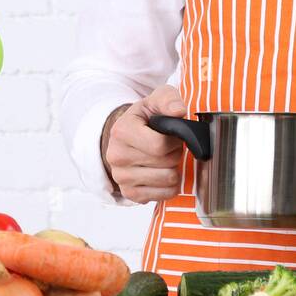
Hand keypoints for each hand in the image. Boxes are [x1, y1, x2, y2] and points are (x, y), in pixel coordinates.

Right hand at [104, 86, 188, 203]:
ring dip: (174, 168)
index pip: (160, 145)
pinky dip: (170, 184)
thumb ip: (169, 100)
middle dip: (175, 153)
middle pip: (167, 163)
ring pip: (168, 180)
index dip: (175, 140)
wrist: (127, 135)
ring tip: (164, 158)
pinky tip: (162, 171)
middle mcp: (117, 156)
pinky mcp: (130, 194)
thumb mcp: (155, 100)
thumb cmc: (144, 118)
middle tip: (169, 146)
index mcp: (122, 131)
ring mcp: (122, 177)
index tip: (172, 135)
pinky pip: (165, 195)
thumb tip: (179, 111)